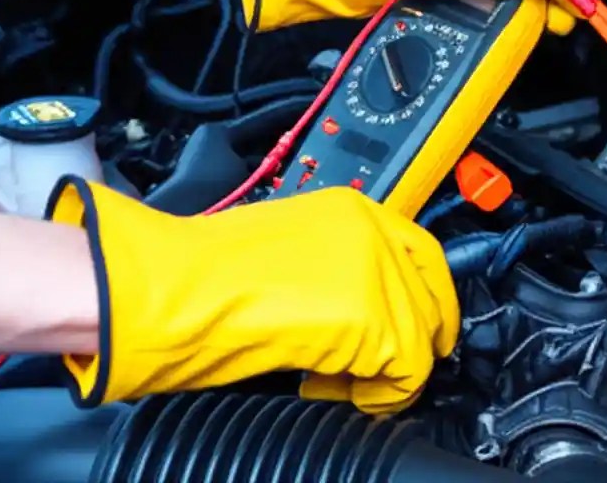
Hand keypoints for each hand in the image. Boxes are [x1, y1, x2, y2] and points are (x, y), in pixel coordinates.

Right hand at [47, 180, 457, 414]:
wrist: (173, 289)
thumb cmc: (203, 275)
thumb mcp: (288, 253)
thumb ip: (335, 269)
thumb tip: (360, 311)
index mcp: (352, 210)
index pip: (423, 254)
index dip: (426, 301)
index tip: (421, 333)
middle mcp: (374, 233)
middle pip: (432, 299)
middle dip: (411, 344)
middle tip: (376, 373)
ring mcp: (378, 273)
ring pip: (421, 341)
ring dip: (383, 375)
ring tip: (333, 383)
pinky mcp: (374, 319)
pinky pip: (405, 374)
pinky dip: (376, 396)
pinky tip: (325, 389)